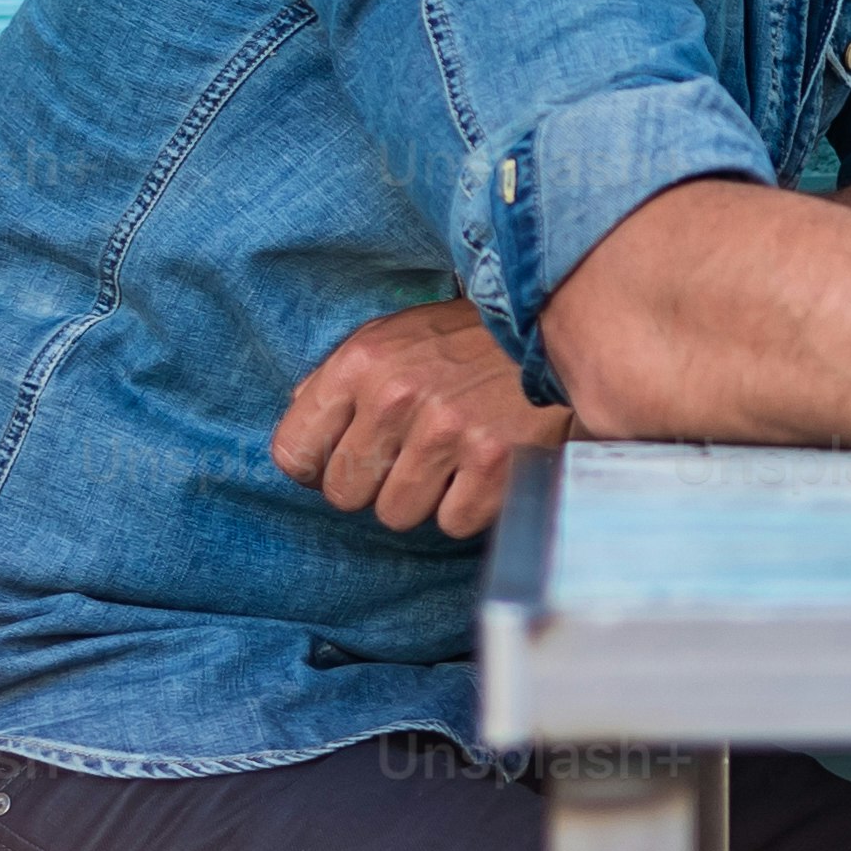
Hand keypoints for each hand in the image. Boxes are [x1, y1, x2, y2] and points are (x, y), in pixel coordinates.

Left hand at [272, 299, 567, 537]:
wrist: (557, 328)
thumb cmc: (467, 339)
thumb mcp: (391, 337)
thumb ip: (338, 382)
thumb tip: (300, 428)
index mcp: (360, 363)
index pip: (294, 452)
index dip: (315, 468)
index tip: (342, 463)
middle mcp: (396, 396)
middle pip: (344, 494)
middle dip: (372, 484)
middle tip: (408, 458)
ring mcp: (446, 432)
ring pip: (395, 514)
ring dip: (422, 497)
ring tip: (450, 459)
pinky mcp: (493, 463)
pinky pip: (453, 522)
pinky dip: (469, 505)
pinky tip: (483, 468)